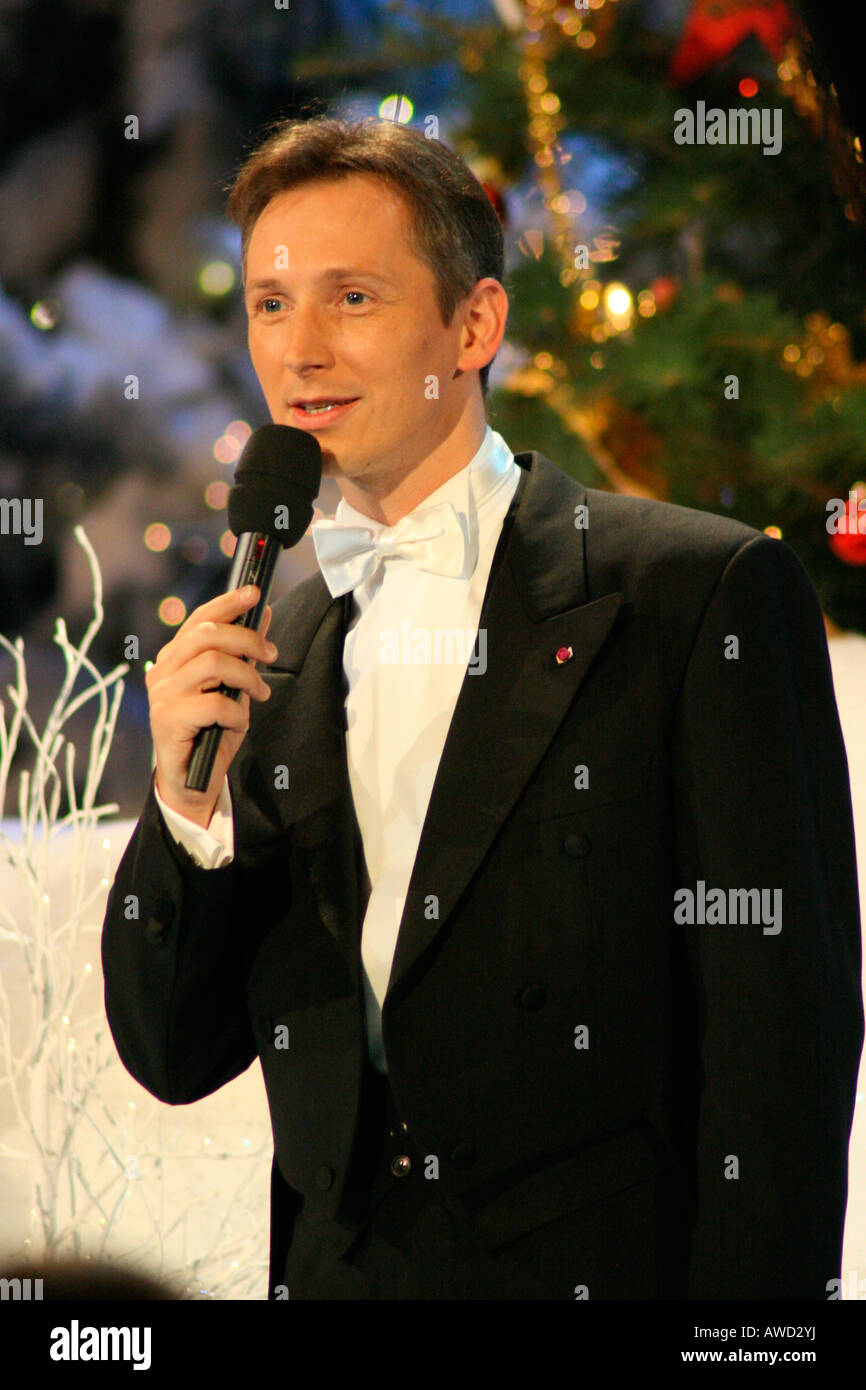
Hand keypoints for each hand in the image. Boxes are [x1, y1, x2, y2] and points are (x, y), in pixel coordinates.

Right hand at [146, 586, 276, 826]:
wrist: (191, 780)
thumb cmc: (211, 732)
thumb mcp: (233, 688)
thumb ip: (242, 655)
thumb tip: (263, 616)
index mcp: (175, 658)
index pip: (199, 619)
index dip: (228, 603)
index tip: (255, 593)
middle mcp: (163, 671)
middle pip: (207, 634)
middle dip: (246, 638)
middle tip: (270, 654)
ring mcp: (163, 694)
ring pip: (212, 663)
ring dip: (247, 675)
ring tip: (260, 692)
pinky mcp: (168, 719)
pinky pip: (215, 703)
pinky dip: (236, 712)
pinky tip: (238, 722)